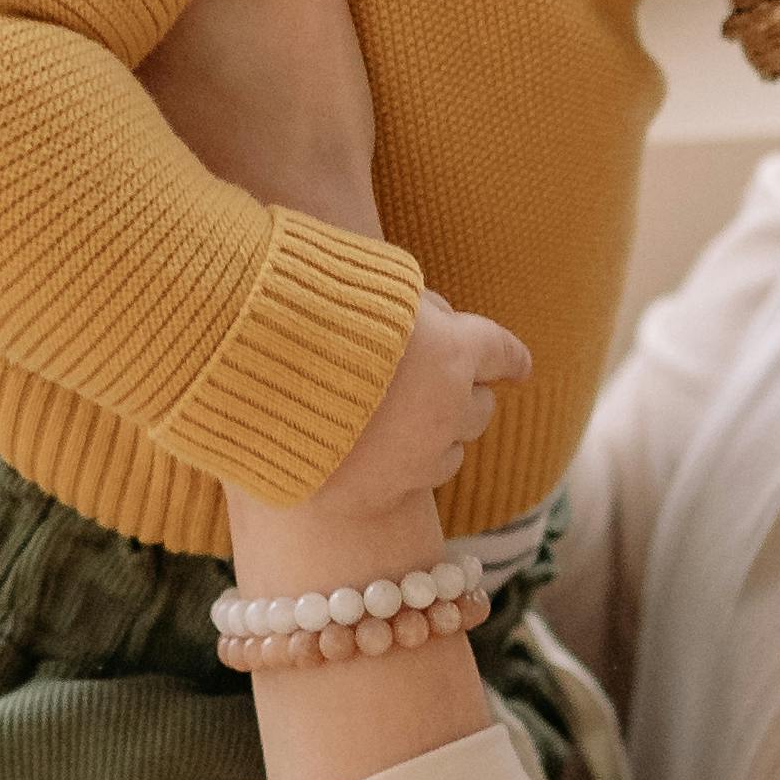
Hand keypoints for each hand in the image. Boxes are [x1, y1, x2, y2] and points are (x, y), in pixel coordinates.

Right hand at [314, 288, 532, 510]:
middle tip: (433, 387)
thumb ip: (417, 306)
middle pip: (480, 409)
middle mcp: (448, 409)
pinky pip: (408, 486)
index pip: (502, 353)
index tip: (520, 368)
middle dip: (463, 396)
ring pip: (450, 453)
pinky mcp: (380, 494)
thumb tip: (437, 320)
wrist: (259, 368)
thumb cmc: (312, 308)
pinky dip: (396, 469)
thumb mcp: (378, 285)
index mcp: (454, 350)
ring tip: (393, 424)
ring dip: (433, 436)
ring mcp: (417, 458)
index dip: (511, 359)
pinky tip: (367, 456)